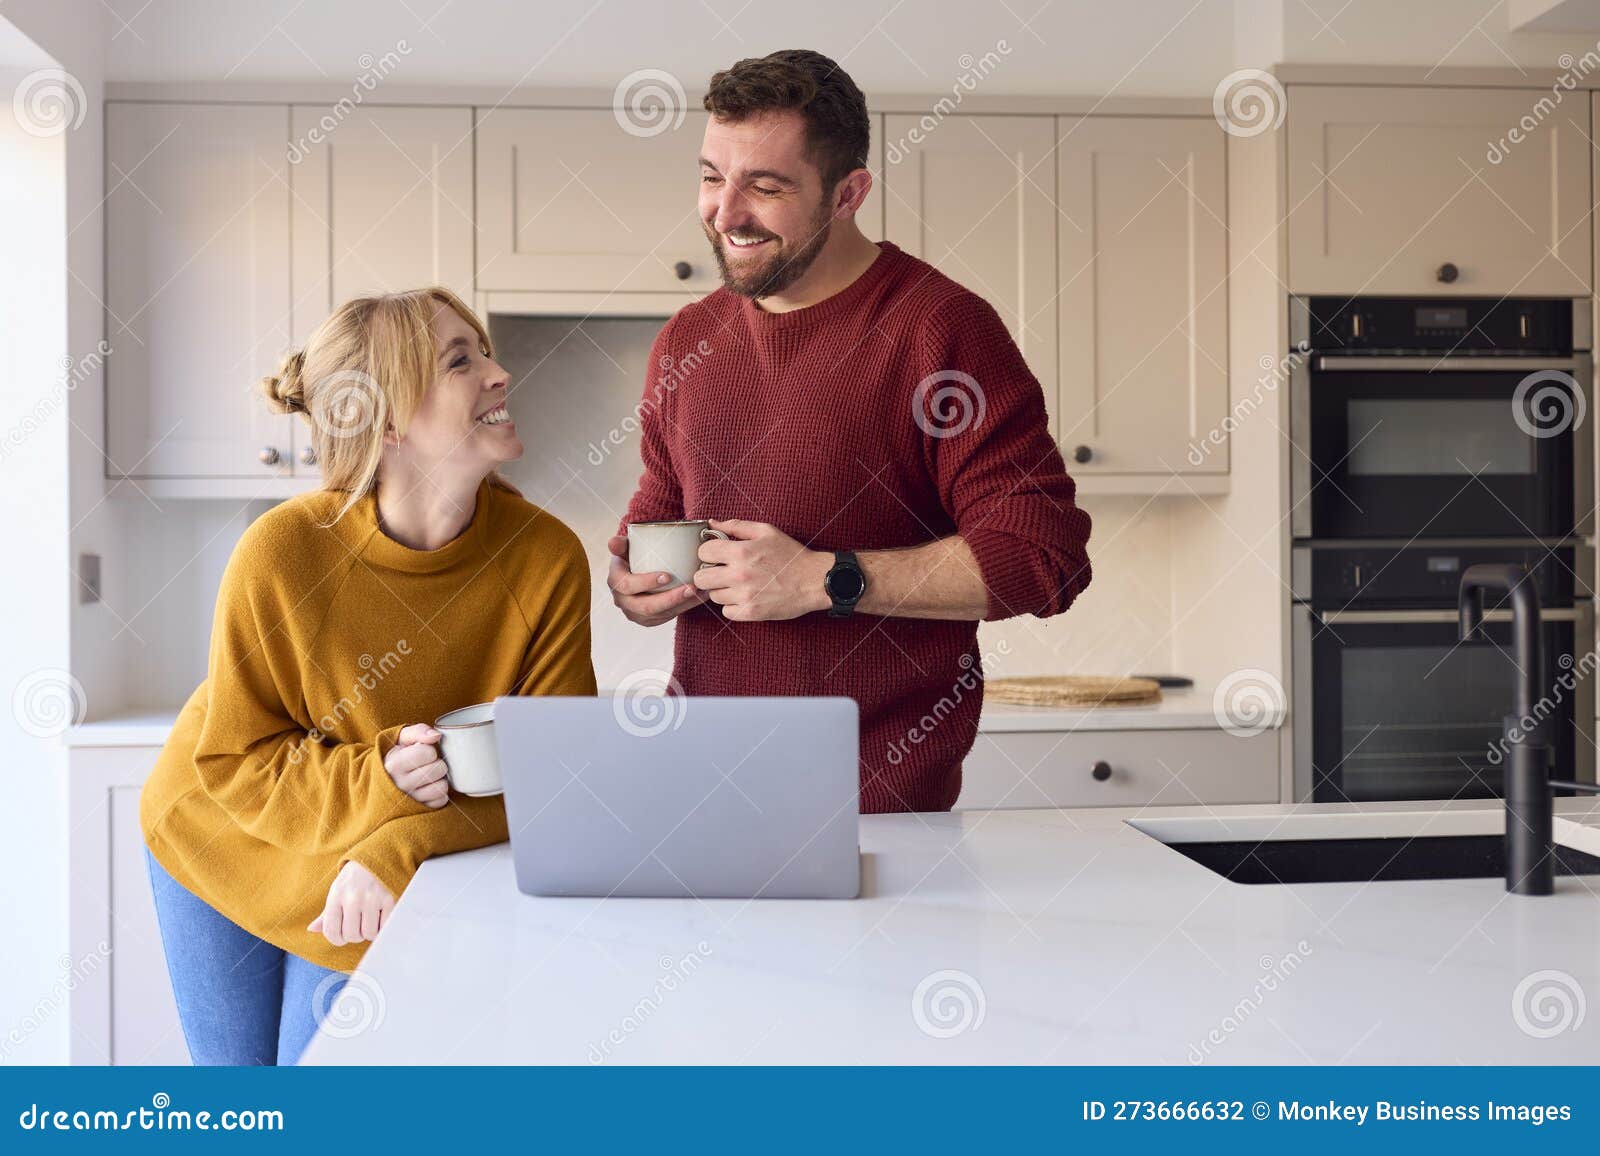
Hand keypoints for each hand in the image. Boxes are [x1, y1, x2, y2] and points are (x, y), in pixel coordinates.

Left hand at [307, 859, 394, 945]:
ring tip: (369, 921)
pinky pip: (384, 926)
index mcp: (336, 896)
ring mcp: (372, 898)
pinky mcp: (389, 899)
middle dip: (355, 935)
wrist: (377, 858)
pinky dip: (382, 926)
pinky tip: (380, 916)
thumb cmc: (353, 880)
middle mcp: (353, 897)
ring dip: (369, 932)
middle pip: (351, 935)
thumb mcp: (336, 892)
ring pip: (369, 934)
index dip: (336, 939)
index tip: (342, 936)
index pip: (331, 931)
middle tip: (358, 926)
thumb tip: (311, 929)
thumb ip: (326, 914)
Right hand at [384, 723, 449, 807]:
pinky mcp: (418, 809)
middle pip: (439, 769)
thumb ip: (418, 731)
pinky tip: (428, 787)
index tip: (421, 752)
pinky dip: (439, 793)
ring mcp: (409, 799)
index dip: (429, 750)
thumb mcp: (401, 738)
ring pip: (442, 786)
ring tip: (427, 775)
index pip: (428, 753)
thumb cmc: (396, 755)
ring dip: (439, 779)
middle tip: (426, 764)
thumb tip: (436, 736)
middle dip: (436, 763)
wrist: (381, 778)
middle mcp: (400, 784)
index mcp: (394, 764)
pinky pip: (441, 800)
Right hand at [607, 532, 708, 626]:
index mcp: (615, 581)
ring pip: (660, 615)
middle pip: (646, 606)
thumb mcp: (626, 546)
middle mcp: (622, 600)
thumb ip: (621, 543)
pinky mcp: (648, 620)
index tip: (668, 576)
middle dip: (670, 598)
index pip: (628, 585)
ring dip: (682, 604)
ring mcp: (635, 613)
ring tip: (700, 592)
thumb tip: (612, 543)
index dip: (646, 582)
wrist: (637, 569)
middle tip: (691, 587)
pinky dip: (685, 607)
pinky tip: (700, 597)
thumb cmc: (633, 554)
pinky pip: (668, 617)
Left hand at [692, 519, 831, 621]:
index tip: (716, 555)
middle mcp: (739, 574)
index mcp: (741, 551)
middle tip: (720, 572)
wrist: (814, 581)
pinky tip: (745, 597)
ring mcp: (744, 595)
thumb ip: (737, 526)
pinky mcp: (751, 612)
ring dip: (722, 590)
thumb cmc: (791, 554)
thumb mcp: (766, 531)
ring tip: (738, 585)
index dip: (708, 553)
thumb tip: (712, 523)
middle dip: (708, 573)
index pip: (703, 552)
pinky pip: (726, 612)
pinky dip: (733, 606)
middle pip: (701, 578)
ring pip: (713, 596)